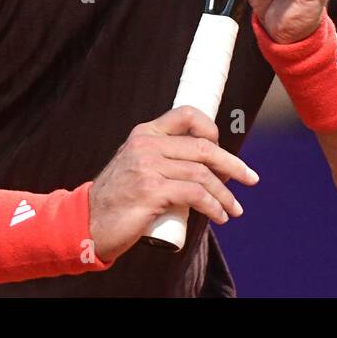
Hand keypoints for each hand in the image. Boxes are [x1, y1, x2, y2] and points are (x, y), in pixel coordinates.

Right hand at [88, 106, 258, 260]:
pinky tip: (219, 216)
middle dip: (232, 164)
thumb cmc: (118, 199)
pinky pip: (195, 195)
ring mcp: (147, 167)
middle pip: (203, 147)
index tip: (224, 151)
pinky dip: (213, 206)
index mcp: (145, 133)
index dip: (212, 129)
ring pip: (202, 174)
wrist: (87, 223)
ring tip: (234, 210)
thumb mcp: (137, 166)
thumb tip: (205, 164)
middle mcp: (146, 145)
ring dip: (225, 194)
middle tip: (249, 179)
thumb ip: (163, 158)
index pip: (187, 114)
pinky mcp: (150, 192)